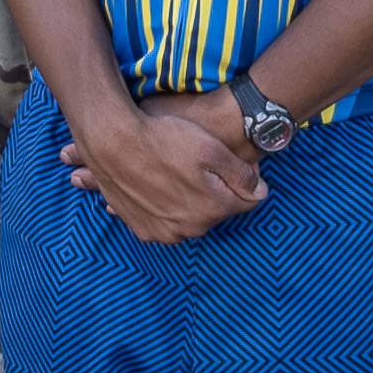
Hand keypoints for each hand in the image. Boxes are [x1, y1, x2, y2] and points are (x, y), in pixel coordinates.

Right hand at [58, 91, 263, 244]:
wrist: (111, 142)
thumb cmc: (162, 139)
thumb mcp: (211, 148)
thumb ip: (242, 174)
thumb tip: (261, 192)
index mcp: (212, 210)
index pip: (248, 202)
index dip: (245, 180)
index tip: (235, 162)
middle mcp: (191, 229)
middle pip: (217, 211)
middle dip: (215, 191)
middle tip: (200, 164)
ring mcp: (164, 233)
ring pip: (191, 218)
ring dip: (190, 201)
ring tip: (176, 172)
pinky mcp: (143, 230)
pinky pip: (165, 222)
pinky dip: (167, 209)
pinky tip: (159, 185)